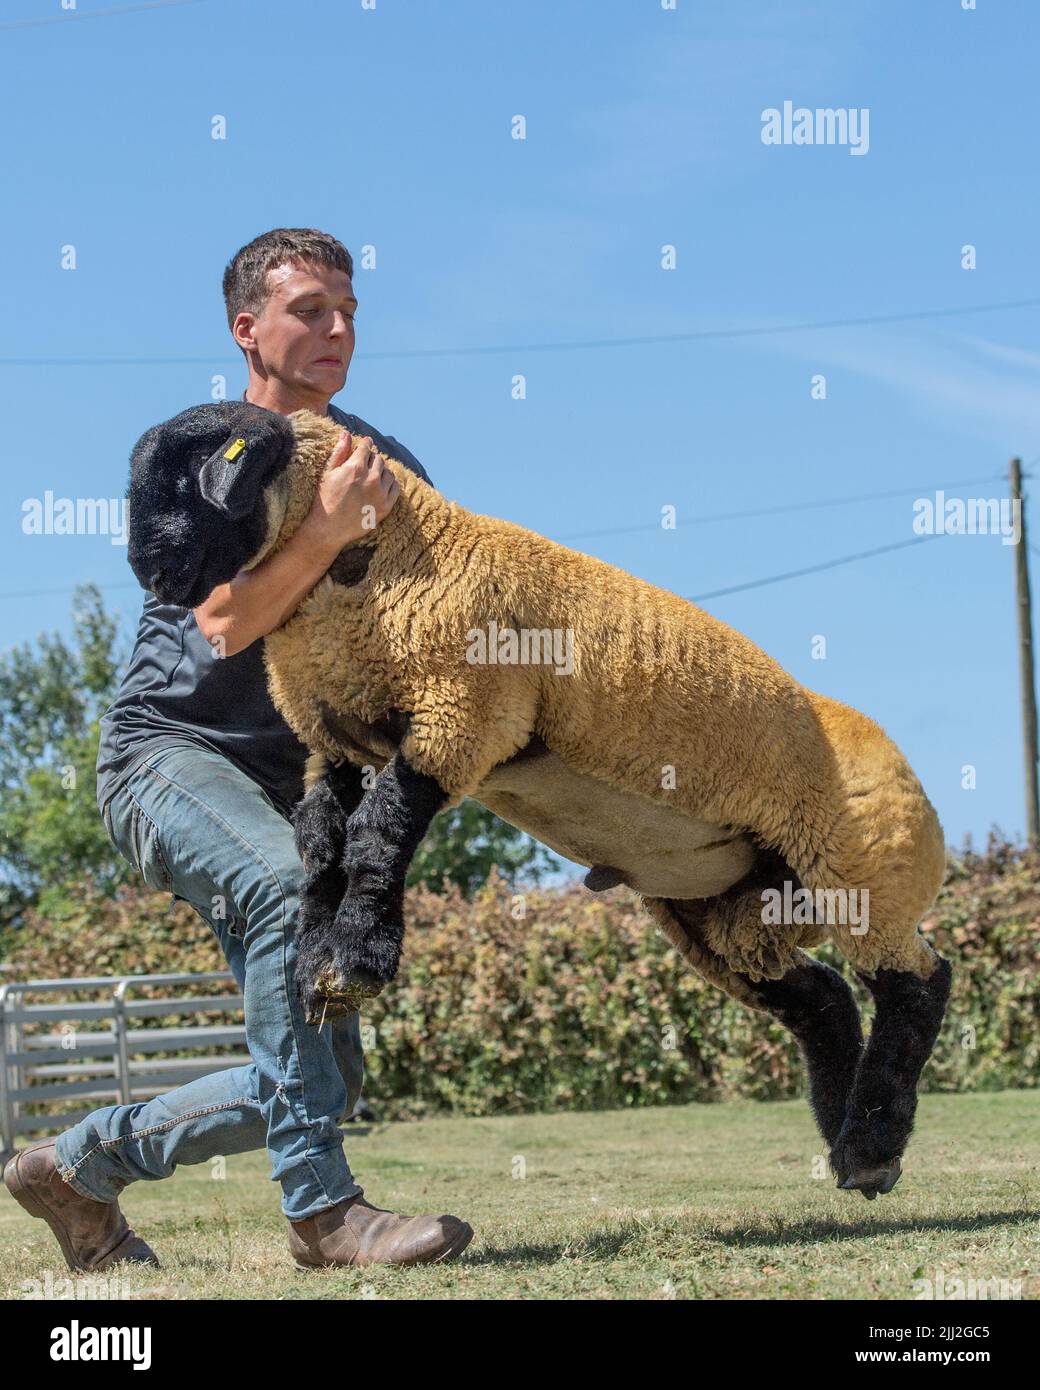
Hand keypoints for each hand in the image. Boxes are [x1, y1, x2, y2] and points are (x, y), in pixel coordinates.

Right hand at [301, 432, 400, 552]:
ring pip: (388, 472)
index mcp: (355, 467)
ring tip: (372, 475)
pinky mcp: (386, 507)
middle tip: (365, 464)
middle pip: (378, 459)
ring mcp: (380, 493)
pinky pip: (395, 488)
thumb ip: (340, 451)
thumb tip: (346, 433)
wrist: (328, 528)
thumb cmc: (325, 499)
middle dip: (371, 458)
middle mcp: (371, 479)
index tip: (365, 445)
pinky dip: (390, 483)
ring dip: (382, 470)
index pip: (367, 446)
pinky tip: (382, 485)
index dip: (365, 444)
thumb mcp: (328, 472)